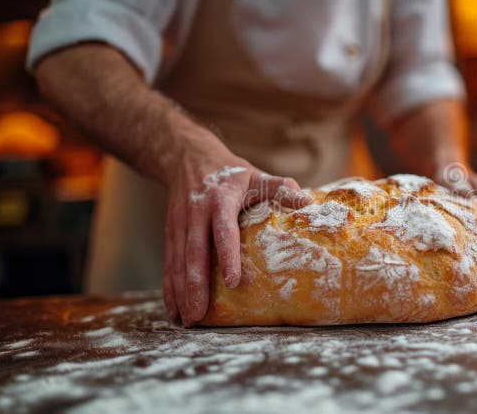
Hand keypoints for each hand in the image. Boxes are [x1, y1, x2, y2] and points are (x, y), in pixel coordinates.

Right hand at [163, 147, 312, 325]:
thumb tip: (307, 202)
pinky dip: (169, 286)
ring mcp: (179, 224)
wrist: (188, 157)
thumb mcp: (257, 175)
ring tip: (187, 319)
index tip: (234, 281)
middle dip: (196, 284)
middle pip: (194, 252)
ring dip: (180, 291)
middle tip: (200, 314)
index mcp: (220, 199)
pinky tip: (173, 309)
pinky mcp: (171, 233)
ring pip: (178, 261)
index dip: (228, 255)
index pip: (224, 229)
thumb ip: (280, 188)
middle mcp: (196, 213)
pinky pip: (169, 262)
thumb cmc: (232, 173)